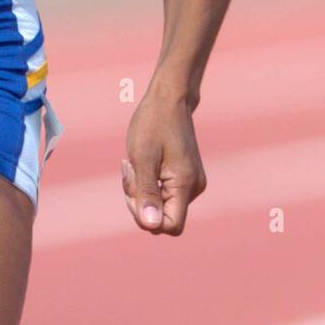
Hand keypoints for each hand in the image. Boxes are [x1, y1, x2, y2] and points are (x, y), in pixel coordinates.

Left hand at [121, 90, 206, 234]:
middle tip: (130, 170)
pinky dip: (150, 182)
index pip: (170, 226)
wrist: (170, 98)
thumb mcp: (142, 158)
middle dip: (140, 200)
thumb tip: (150, 226)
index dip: (147, 217)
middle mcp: (194, 188)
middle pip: (163, 217)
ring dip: (142, 189)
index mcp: (186, 185)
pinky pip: (165, 193)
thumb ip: (146, 193)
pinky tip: (143, 163)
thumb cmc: (153, 124)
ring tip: (134, 162)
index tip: (134, 190)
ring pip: (162, 204)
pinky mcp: (187, 176)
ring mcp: (192, 182)